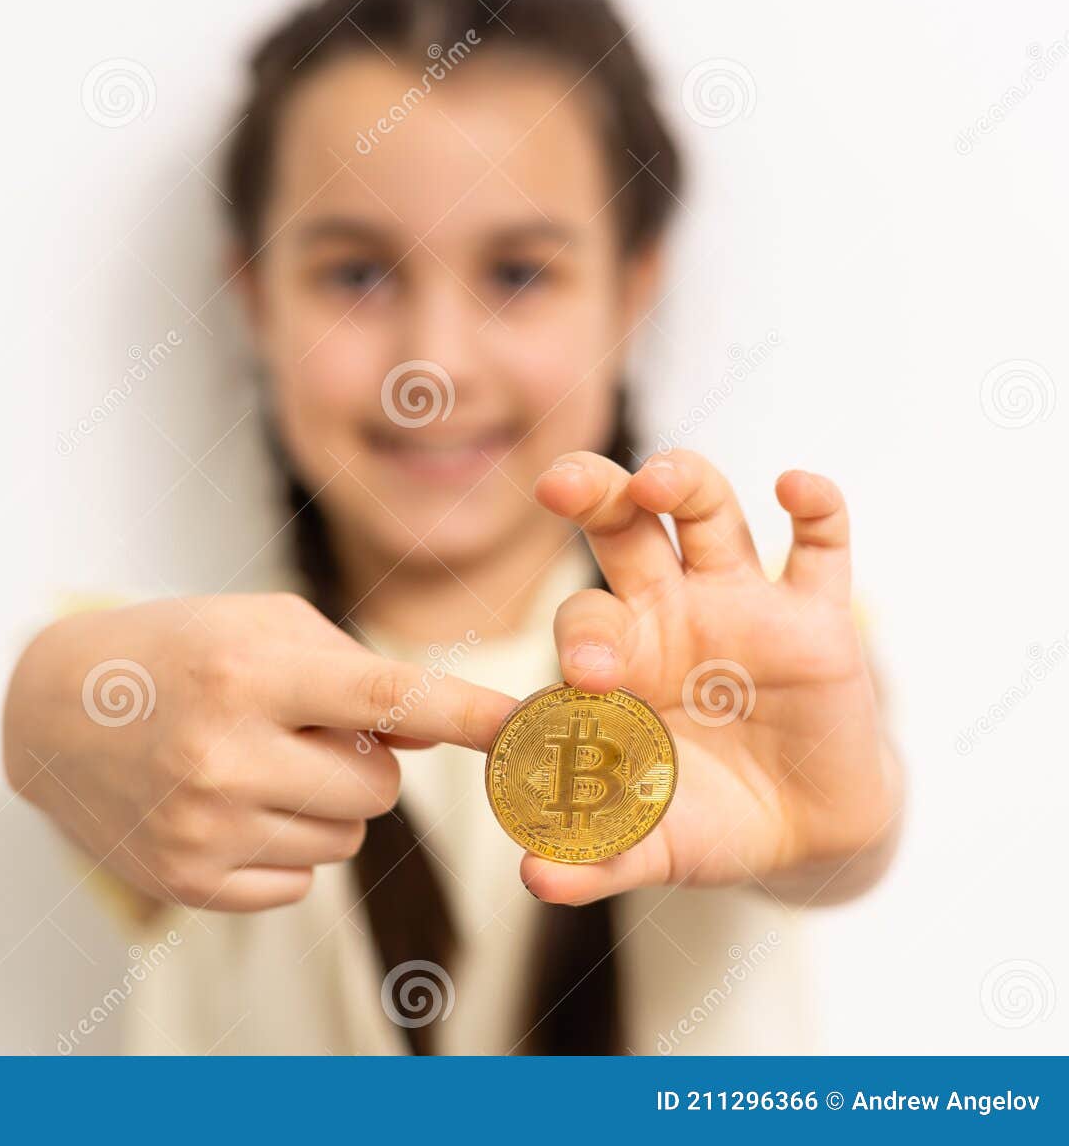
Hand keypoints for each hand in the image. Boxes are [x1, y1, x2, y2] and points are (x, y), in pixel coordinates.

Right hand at [4, 593, 515, 911]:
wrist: (54, 711)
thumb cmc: (176, 651)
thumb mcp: (261, 626)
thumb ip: (356, 672)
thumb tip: (440, 729)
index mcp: (247, 671)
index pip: (385, 696)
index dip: (466, 714)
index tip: (529, 729)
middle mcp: (224, 752)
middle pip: (380, 785)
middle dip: (364, 758)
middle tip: (305, 730)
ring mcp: (203, 826)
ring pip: (346, 837)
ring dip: (325, 802)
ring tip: (257, 762)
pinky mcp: (187, 882)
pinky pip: (300, 881)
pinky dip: (284, 845)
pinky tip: (230, 804)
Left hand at [519, 450, 901, 906]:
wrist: (800, 834)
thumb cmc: (700, 820)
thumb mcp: (649, 845)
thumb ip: (593, 857)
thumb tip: (535, 879)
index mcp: (616, 655)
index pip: (583, 621)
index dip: (580, 642)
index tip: (585, 679)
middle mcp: (670, 611)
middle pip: (624, 529)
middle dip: (594, 496)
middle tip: (563, 486)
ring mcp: (742, 605)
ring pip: (709, 514)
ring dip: (684, 482)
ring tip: (660, 478)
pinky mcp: (817, 617)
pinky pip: (821, 546)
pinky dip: (816, 507)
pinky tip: (795, 486)